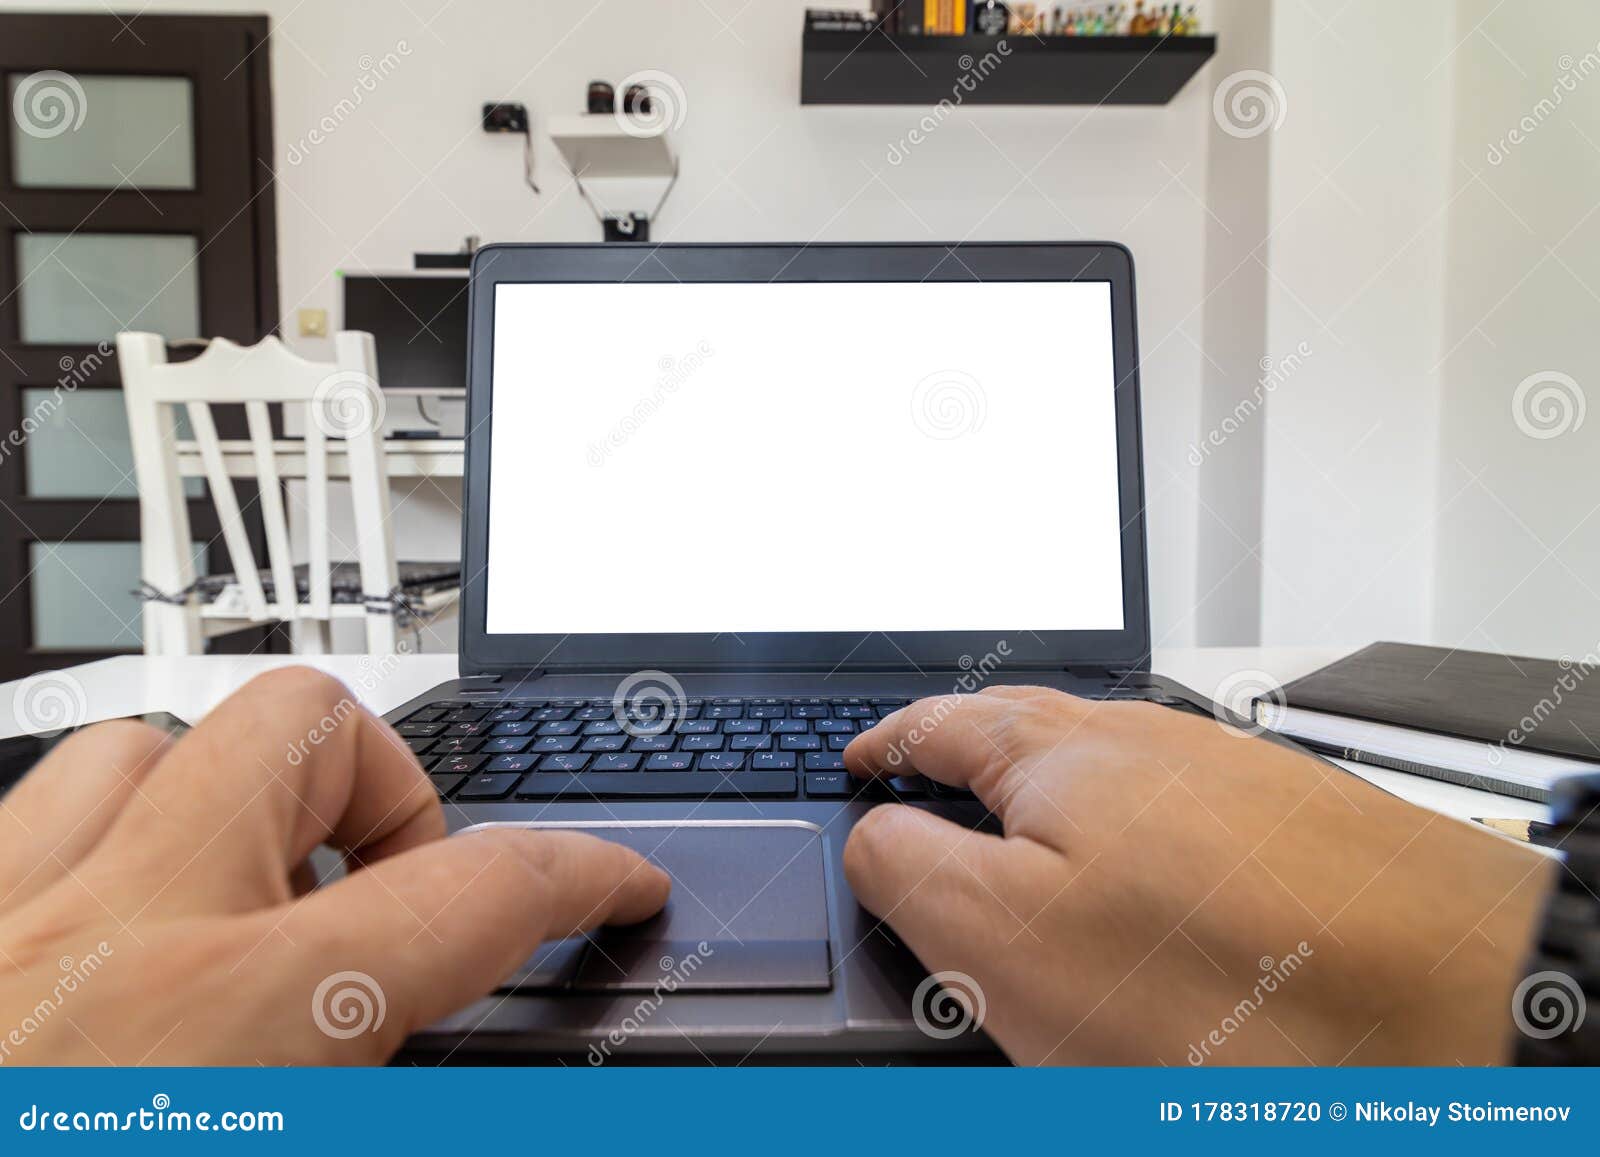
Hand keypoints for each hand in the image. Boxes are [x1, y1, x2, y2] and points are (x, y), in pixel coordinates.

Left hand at [0, 667, 668, 1064]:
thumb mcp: (314, 1141)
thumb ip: (415, 1075)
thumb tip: (465, 1020)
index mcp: (237, 1026)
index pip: (475, 895)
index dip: (580, 876)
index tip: (613, 883)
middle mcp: (106, 949)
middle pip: (307, 729)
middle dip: (389, 791)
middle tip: (399, 888)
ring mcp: (2, 931)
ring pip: (144, 748)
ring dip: (226, 806)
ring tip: (253, 900)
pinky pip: (23, 819)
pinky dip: (97, 849)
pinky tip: (119, 936)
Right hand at [842, 687, 1553, 1064]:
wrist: (1450, 993)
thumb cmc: (1231, 979)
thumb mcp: (1008, 938)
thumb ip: (911, 871)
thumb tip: (871, 831)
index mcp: (1060, 752)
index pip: (937, 725)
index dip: (883, 746)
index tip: (861, 761)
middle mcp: (1148, 741)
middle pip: (1024, 736)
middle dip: (965, 770)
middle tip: (927, 808)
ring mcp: (1227, 777)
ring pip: (1104, 779)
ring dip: (1051, 810)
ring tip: (1028, 860)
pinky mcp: (1291, 826)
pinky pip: (1177, 823)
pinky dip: (1131, 851)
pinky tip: (1150, 897)